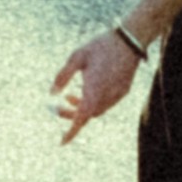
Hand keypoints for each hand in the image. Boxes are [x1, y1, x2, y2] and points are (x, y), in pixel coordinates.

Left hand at [51, 30, 139, 144]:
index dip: (72, 131)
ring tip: (70, 95)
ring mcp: (117, 95)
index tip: (62, 142)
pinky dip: (94, 102)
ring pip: (98, 110)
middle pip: (88, 115)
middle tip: (57, 108)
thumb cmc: (101, 46)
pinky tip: (88, 89)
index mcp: (94, 90)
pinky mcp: (123, 91)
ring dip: (83, 107)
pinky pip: (106, 103)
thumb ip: (63, 76)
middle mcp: (107, 96)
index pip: (82, 117)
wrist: (130, 39)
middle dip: (72, 115)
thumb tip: (51, 94)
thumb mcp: (77, 57)